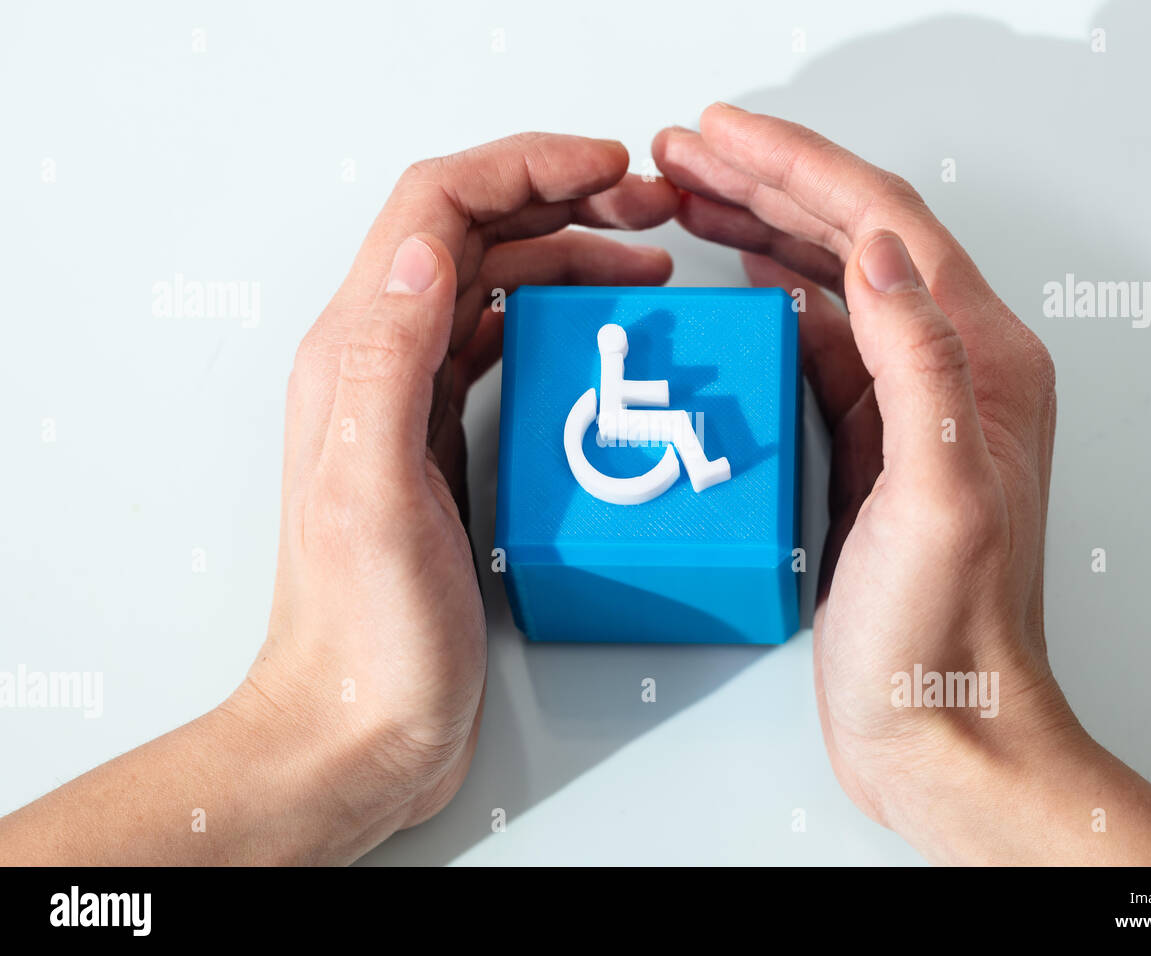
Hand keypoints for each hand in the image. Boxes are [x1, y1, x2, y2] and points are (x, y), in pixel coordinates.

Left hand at [238, 133, 676, 856]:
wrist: (358, 728)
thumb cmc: (365, 636)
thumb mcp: (370, 495)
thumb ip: (387, 366)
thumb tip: (426, 249)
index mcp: (360, 359)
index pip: (436, 210)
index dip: (523, 167)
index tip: (605, 168)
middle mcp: (381, 369)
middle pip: (472, 236)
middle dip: (561, 200)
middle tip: (644, 206)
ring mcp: (415, 407)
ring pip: (494, 289)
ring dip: (568, 257)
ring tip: (643, 260)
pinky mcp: (447, 449)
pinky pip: (506, 353)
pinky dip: (561, 324)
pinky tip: (601, 339)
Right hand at [654, 105, 1150, 863]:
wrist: (936, 724)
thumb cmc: (943, 634)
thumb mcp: (940, 496)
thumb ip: (918, 363)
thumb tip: (876, 249)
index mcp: (978, 364)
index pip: (881, 224)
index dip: (797, 165)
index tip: (723, 133)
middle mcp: (948, 371)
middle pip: (850, 238)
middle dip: (765, 182)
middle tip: (685, 154)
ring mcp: (904, 407)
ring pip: (827, 284)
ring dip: (760, 231)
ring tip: (692, 199)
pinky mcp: (866, 446)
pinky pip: (813, 345)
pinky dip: (765, 303)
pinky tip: (731, 288)